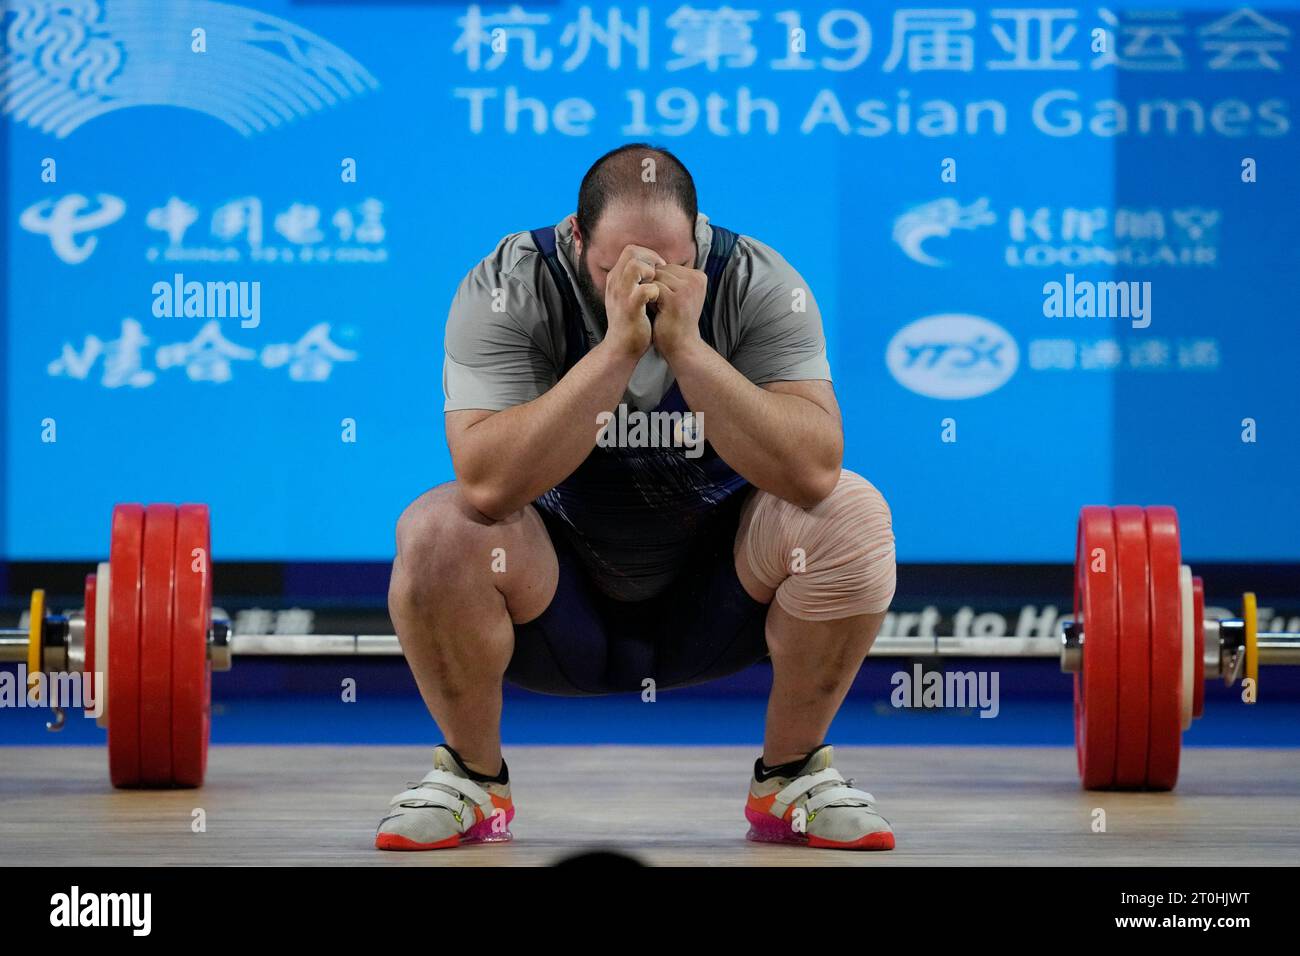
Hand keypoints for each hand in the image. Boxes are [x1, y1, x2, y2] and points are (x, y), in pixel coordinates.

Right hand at [603, 244, 664, 359]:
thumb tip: (656, 268)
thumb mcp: (628, 296)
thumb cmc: (631, 322)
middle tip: (660, 274)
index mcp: (615, 278)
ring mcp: (621, 295)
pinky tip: (657, 299)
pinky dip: (655, 291)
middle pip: (631, 252)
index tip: (659, 267)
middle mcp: (615, 283)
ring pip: (635, 266)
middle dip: (650, 259)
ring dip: (650, 272)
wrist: (621, 348)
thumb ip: (636, 281)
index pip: (630, 250)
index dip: (647, 254)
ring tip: (656, 285)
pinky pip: (644, 289)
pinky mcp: (630, 308)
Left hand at [648, 264, 706, 361]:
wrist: (681, 346)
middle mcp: (697, 280)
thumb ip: (668, 277)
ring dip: (649, 291)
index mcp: (699, 276)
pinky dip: (647, 297)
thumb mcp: (676, 294)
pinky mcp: (676, 299)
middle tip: (656, 304)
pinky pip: (652, 287)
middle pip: (662, 269)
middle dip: (653, 285)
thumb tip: (644, 259)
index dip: (658, 282)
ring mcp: (688, 289)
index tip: (664, 299)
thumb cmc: (674, 320)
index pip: (668, 267)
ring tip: (655, 307)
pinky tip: (649, 309)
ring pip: (656, 277)